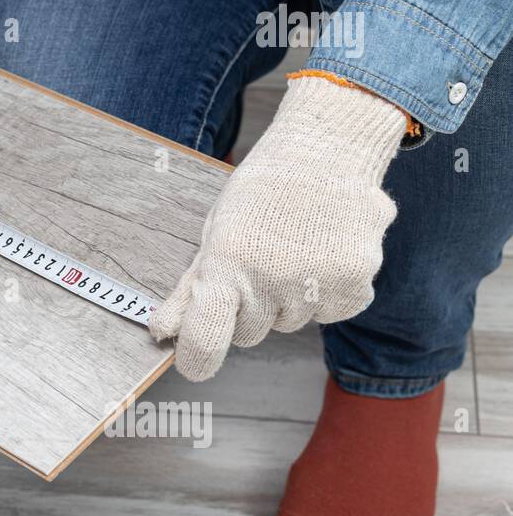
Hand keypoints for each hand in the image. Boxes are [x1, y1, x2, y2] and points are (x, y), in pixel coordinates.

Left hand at [149, 75, 405, 380]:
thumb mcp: (216, 231)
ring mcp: (316, 284)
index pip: (206, 335)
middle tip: (260, 260)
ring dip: (289, 298)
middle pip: (249, 333)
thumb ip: (190, 288)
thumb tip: (160, 332)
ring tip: (295, 248)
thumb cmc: (260, 193)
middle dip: (250, 307)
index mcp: (228, 262)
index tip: (193, 364)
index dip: (197, 357)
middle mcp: (272, 278)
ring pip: (291, 324)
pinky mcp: (356, 286)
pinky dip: (328, 293)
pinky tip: (325, 253)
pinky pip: (331, 314)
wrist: (326, 151)